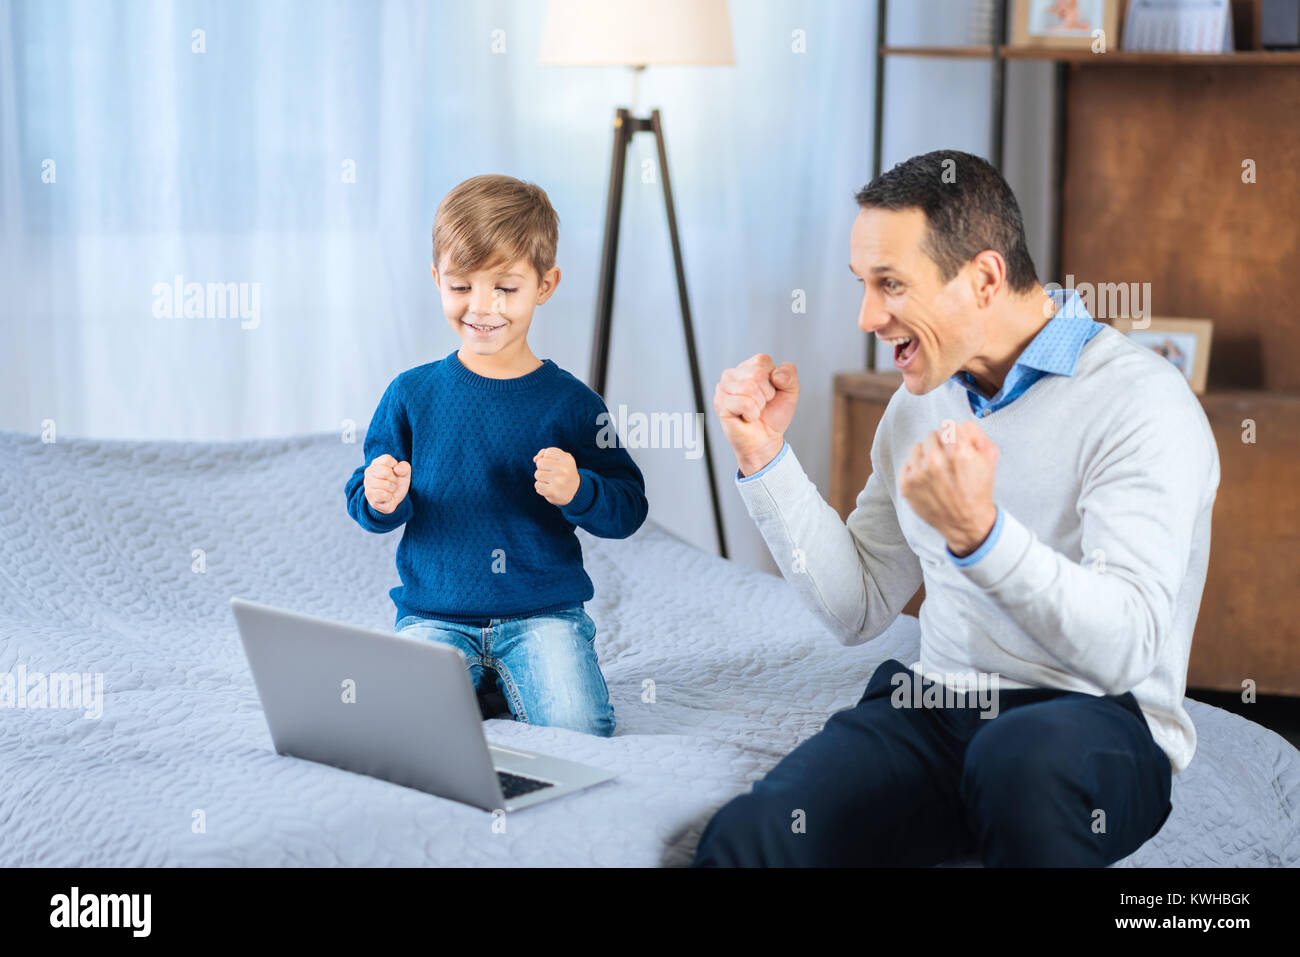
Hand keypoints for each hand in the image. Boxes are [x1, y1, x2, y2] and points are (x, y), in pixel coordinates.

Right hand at [364, 453, 410, 513]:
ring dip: (392, 488)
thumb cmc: (397, 482)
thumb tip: (397, 470)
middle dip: (394, 479)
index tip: (394, 471)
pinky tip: (386, 496)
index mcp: (376, 463)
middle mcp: (369, 472)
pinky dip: (389, 497)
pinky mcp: (369, 496)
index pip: (387, 459)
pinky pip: (384, 495)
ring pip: (386, 485)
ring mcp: (367, 484)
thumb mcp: (405, 472)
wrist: (395, 498)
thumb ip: (404, 467)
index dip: (395, 466)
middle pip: (386, 472)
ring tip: (389, 489)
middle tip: (392, 482)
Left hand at [533, 447, 579, 505]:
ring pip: (538, 474)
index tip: (555, 463)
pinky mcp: (553, 492)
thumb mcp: (560, 459)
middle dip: (542, 468)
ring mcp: (559, 481)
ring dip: (541, 478)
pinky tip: (548, 488)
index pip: (548, 452)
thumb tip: (535, 459)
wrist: (575, 492)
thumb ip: (546, 454)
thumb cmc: (564, 472)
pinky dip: (540, 487)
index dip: (547, 457)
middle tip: (550, 473)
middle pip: (540, 463)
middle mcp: (564, 470)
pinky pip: (537, 485)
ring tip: (550, 481)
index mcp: (568, 460)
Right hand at [714, 353, 799, 474]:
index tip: (770, 393)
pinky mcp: (720, 404)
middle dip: (767, 394)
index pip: (762, 360)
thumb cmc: (773, 416)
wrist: (766, 441)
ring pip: (750, 387)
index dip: (773, 379)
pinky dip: (752, 414)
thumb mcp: (790, 391)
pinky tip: (747, 417)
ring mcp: (723, 389)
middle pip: (757, 373)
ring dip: (759, 405)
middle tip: (762, 405)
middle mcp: (732, 375)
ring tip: (754, 411)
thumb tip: (776, 375)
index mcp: (747, 367)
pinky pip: (745, 403)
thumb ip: (789, 374)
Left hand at [898, 420, 998, 555]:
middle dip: (940, 445)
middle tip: (948, 461)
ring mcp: (919, 475)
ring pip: (917, 447)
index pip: (947, 425)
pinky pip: (907, 463)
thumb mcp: (989, 457)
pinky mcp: (906, 486)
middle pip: (931, 435)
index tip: (955, 446)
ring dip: (926, 455)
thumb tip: (958, 423)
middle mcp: (935, 462)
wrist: (966, 522)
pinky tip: (929, 480)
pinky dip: (916, 469)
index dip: (953, 435)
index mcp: (958, 452)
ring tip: (938, 471)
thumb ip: (975, 432)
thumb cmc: (978, 489)